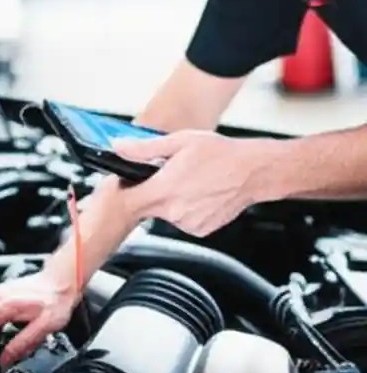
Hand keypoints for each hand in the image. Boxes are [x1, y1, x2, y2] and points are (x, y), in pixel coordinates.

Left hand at [112, 130, 284, 236]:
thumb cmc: (221, 154)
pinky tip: (199, 194)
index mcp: (165, 191)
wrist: (254, 171)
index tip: (126, 183)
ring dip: (171, 200)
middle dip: (152, 191)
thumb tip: (119, 148)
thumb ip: (144, 149)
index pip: (128, 200)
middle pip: (147, 205)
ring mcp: (189, 224)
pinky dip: (187, 209)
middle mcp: (176, 212)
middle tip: (169, 175)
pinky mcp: (201, 230)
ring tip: (190, 183)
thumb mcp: (178, 142)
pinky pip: (183, 220)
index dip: (124, 191)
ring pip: (166, 213)